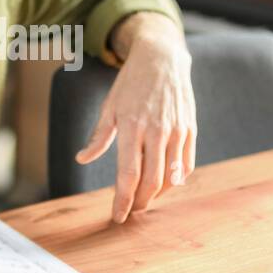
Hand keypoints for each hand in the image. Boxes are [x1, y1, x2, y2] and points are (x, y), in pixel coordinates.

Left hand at [75, 14, 195, 222]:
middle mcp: (157, 130)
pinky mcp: (190, 129)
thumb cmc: (131, 83)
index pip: (128, 174)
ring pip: (171, 176)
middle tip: (132, 209)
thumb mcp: (109, 106)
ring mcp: (177, 130)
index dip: (123, 200)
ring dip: (158, 193)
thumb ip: (99, 137)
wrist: (162, 57)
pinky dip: (176, 179)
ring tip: (146, 197)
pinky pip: (186, 164)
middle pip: (151, 181)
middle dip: (140, 202)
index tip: (117, 215)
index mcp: (132, 126)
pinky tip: (165, 183)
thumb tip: (81, 159)